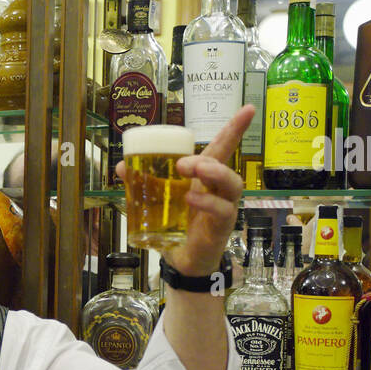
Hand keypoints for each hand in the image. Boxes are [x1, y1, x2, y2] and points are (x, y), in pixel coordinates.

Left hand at [116, 106, 250, 275]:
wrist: (180, 261)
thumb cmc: (175, 227)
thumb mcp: (155, 202)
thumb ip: (142, 183)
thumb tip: (122, 166)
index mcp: (204, 177)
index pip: (222, 147)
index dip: (235, 128)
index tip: (248, 108)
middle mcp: (218, 189)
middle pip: (226, 162)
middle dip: (208, 156)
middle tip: (182, 162)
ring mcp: (224, 207)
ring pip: (231, 184)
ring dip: (213, 172)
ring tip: (191, 169)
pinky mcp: (222, 227)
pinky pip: (221, 211)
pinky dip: (206, 203)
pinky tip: (191, 199)